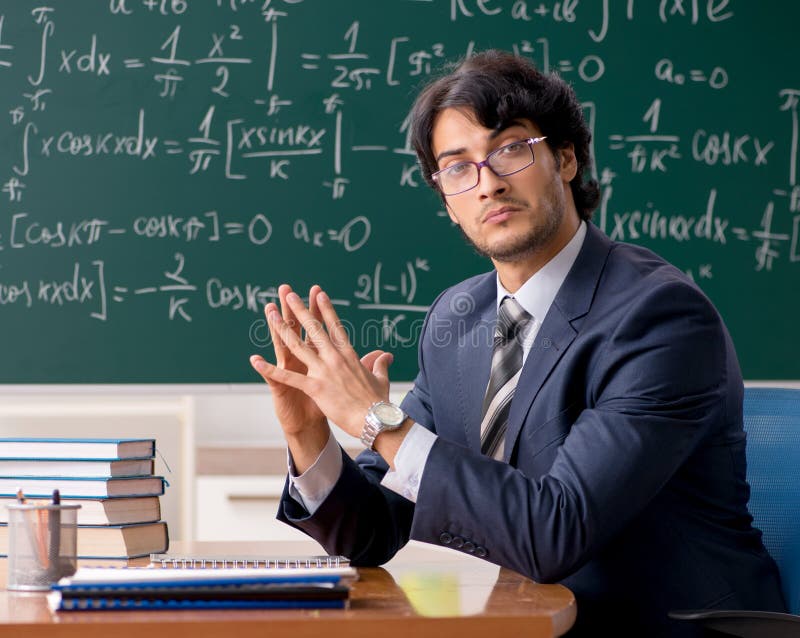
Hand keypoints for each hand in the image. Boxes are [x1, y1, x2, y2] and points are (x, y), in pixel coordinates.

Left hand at [250, 286, 394, 439]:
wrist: (375, 420)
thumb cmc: (379, 401)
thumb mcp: (380, 378)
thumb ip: (379, 364)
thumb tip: (386, 355)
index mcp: (349, 355)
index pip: (335, 327)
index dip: (326, 309)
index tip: (319, 294)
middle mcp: (334, 358)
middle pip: (314, 329)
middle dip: (300, 310)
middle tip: (289, 295)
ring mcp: (323, 371)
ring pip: (297, 346)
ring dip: (282, 329)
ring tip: (271, 313)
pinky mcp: (315, 387)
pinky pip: (287, 377)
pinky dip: (269, 370)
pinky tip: (255, 361)